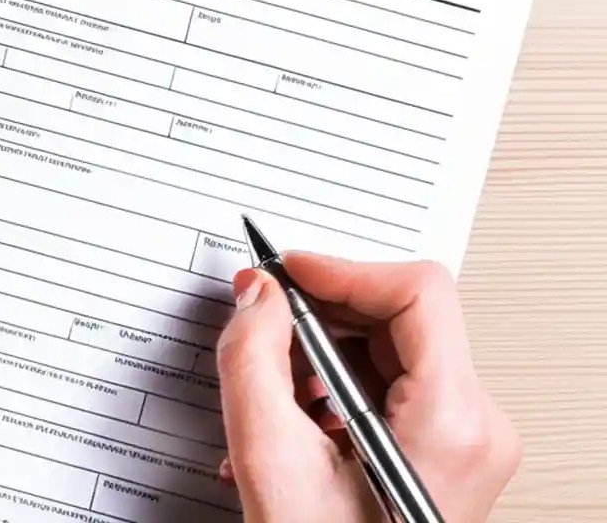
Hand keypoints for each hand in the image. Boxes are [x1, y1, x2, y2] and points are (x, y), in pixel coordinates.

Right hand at [216, 253, 520, 522]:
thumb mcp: (271, 458)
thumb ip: (252, 359)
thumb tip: (255, 297)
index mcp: (452, 422)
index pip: (417, 292)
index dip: (342, 269)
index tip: (287, 271)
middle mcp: (476, 425)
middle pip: (402, 317)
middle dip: (321, 314)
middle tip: (262, 319)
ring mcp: (465, 439)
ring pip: (391, 348)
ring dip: (320, 353)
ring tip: (270, 386)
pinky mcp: (443, 448)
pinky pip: (390, 384)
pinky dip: (334, 385)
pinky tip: (290, 415)